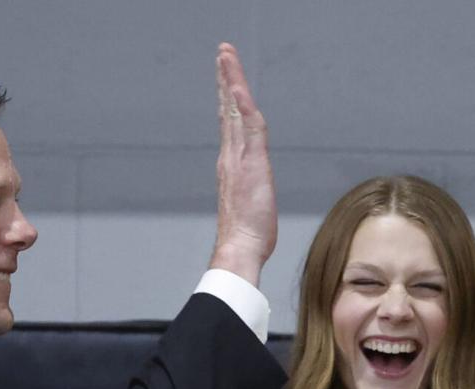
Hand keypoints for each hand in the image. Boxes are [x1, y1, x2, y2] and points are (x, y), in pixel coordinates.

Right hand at [209, 42, 275, 286]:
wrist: (239, 249)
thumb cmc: (246, 236)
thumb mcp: (251, 207)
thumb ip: (250, 193)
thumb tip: (250, 195)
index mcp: (231, 164)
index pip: (230, 123)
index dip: (227, 99)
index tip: (225, 78)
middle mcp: (230, 156)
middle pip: (228, 109)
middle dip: (225, 79)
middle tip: (223, 53)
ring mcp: (238, 158)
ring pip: (235, 111)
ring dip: (231, 80)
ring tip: (226, 55)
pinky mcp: (250, 164)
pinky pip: (246, 127)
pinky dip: (241, 105)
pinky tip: (237, 87)